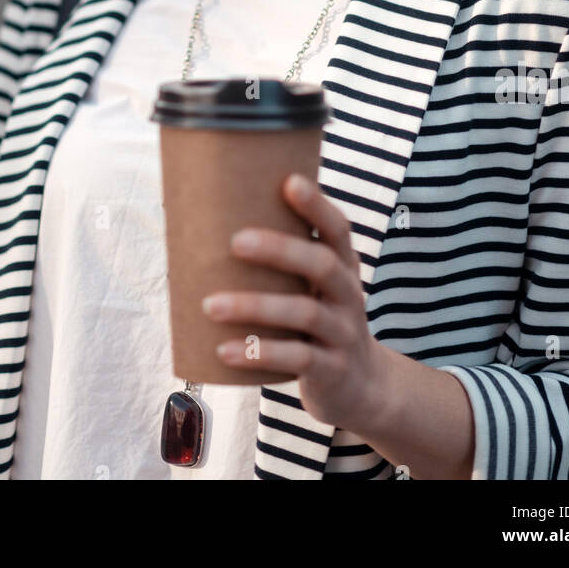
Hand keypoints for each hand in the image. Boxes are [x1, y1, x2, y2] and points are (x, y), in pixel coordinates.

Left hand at [201, 173, 387, 431]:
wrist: (360, 385)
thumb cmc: (318, 320)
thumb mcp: (315, 288)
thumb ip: (284, 262)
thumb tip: (208, 225)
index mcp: (343, 266)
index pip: (338, 228)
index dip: (317, 205)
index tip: (289, 182)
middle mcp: (349, 295)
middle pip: (321, 264)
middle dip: (279, 249)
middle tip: (235, 242)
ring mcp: (343, 333)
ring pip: (303, 313)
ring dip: (255, 306)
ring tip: (210, 305)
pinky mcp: (331, 370)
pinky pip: (296, 359)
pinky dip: (258, 354)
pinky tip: (224, 350)